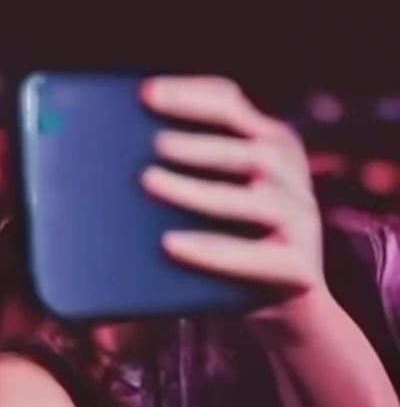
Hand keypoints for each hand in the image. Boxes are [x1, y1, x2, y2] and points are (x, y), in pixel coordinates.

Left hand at [141, 77, 322, 299]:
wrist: (280, 312)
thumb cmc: (230, 249)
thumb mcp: (209, 206)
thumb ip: (183, 177)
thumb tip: (107, 171)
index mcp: (267, 146)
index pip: (230, 105)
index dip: (189, 96)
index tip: (144, 94)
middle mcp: (290, 175)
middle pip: (246, 148)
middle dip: (196, 142)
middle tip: (151, 144)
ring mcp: (300, 220)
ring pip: (253, 198)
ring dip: (197, 188)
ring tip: (149, 182)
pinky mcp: (297, 268)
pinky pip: (251, 257)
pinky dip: (209, 250)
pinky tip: (169, 244)